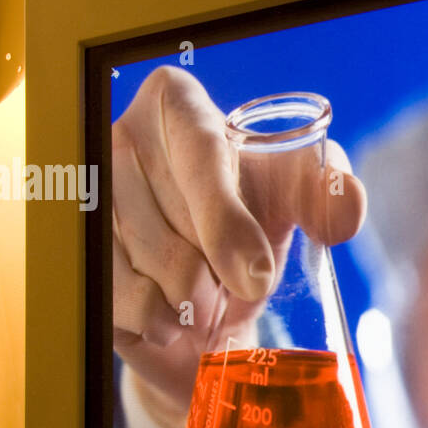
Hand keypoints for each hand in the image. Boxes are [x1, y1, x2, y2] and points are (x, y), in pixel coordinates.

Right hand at [111, 66, 365, 427]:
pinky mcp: (80, 256)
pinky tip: (177, 313)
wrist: (217, 294)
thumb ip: (329, 190)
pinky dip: (168, 323)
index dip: (229, 222)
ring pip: (157, 269)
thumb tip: (347, 203)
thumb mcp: (299, 198)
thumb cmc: (257, 223)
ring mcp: (90, 199)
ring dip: (199, 299)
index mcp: (175, 105)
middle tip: (235, 273)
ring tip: (208, 290)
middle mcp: (120, 139)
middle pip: (179, 225)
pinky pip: (129, 302)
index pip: (201, 158)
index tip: (256, 273)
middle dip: (221, 269)